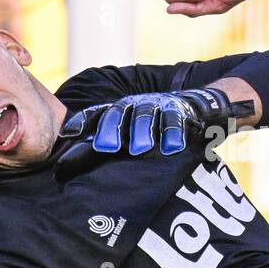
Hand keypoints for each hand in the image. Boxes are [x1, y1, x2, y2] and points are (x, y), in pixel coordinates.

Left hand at [54, 88, 253, 181]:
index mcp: (123, 109)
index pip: (98, 114)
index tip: (68, 136)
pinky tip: (171, 148)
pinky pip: (176, 122)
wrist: (199, 107)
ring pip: (147, 116)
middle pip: (120, 114)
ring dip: (142, 132)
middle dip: (111, 130)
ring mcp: (160, 106)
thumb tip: (74, 163)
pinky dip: (173, 134)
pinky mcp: (182, 111)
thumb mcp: (134, 130)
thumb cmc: (158, 126)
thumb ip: (109, 142)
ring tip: (138, 149)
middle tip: (104, 148)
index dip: (84, 123)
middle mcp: (138, 104)